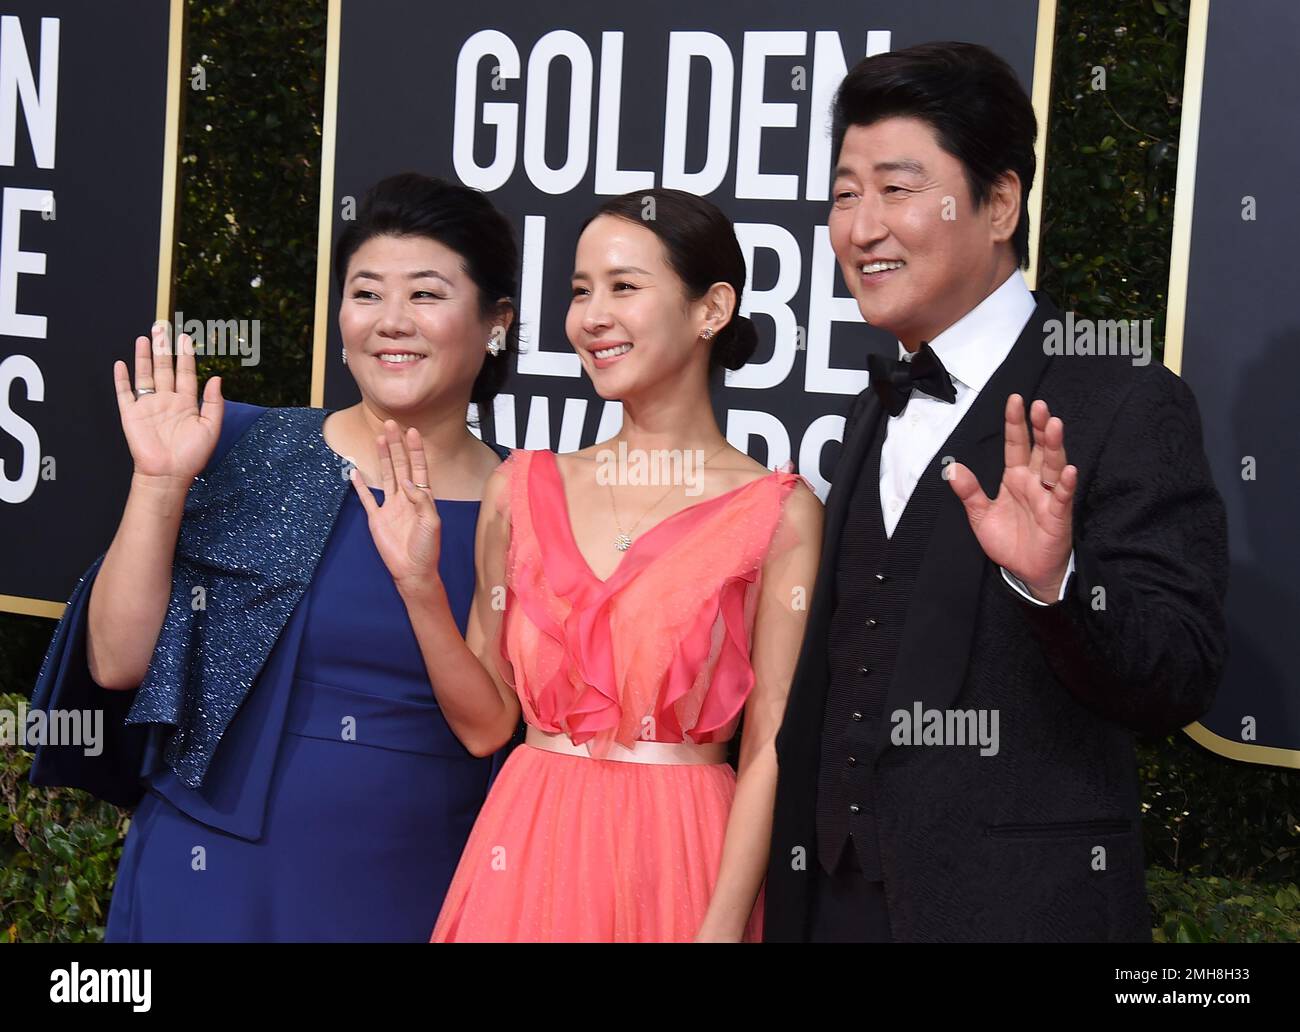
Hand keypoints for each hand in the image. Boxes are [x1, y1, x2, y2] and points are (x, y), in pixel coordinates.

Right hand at [114, 325, 222, 485]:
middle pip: (164, 369)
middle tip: (162, 328)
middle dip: (164, 348)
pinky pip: (124, 393)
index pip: (186, 374)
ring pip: (145, 375)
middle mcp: (167, 401)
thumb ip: (214, 402)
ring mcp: (148, 406)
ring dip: (144, 357)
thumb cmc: (192, 455)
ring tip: (145, 338)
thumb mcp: (211, 428)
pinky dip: (122, 378)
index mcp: (187, 403)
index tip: (185, 338)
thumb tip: (216, 378)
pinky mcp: (131, 414)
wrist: (168, 474)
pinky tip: (121, 363)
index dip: (186, 356)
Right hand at [351, 420, 442, 593]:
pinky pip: (366, 498)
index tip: (412, 431)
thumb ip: (421, 501)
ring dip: (382, 457)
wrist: (412, 571)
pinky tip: (355, 470)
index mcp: (423, 498)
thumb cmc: (427, 548)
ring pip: (385, 476)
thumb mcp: (432, 522)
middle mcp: (407, 498)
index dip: (415, 450)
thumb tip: (407, 483)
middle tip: (390, 425)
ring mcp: (390, 506)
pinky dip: (360, 485)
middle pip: (400, 465)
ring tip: (378, 439)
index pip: (419, 467)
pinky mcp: (377, 518)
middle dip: (396, 446)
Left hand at [946, 394, 1076, 601]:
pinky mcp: (1058, 516)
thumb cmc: (1008, 540)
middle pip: (1038, 450)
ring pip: (1053, 467)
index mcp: (1015, 478)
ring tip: (1054, 425)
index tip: (1015, 400)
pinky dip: (1065, 485)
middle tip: (1039, 405)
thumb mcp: (980, 515)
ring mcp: (1048, 498)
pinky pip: (1062, 498)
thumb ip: (969, 492)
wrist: (1025, 571)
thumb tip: (952, 468)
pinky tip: (1067, 471)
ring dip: (1054, 447)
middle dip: (1039, 427)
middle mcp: (1034, 483)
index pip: (1016, 445)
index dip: (1015, 424)